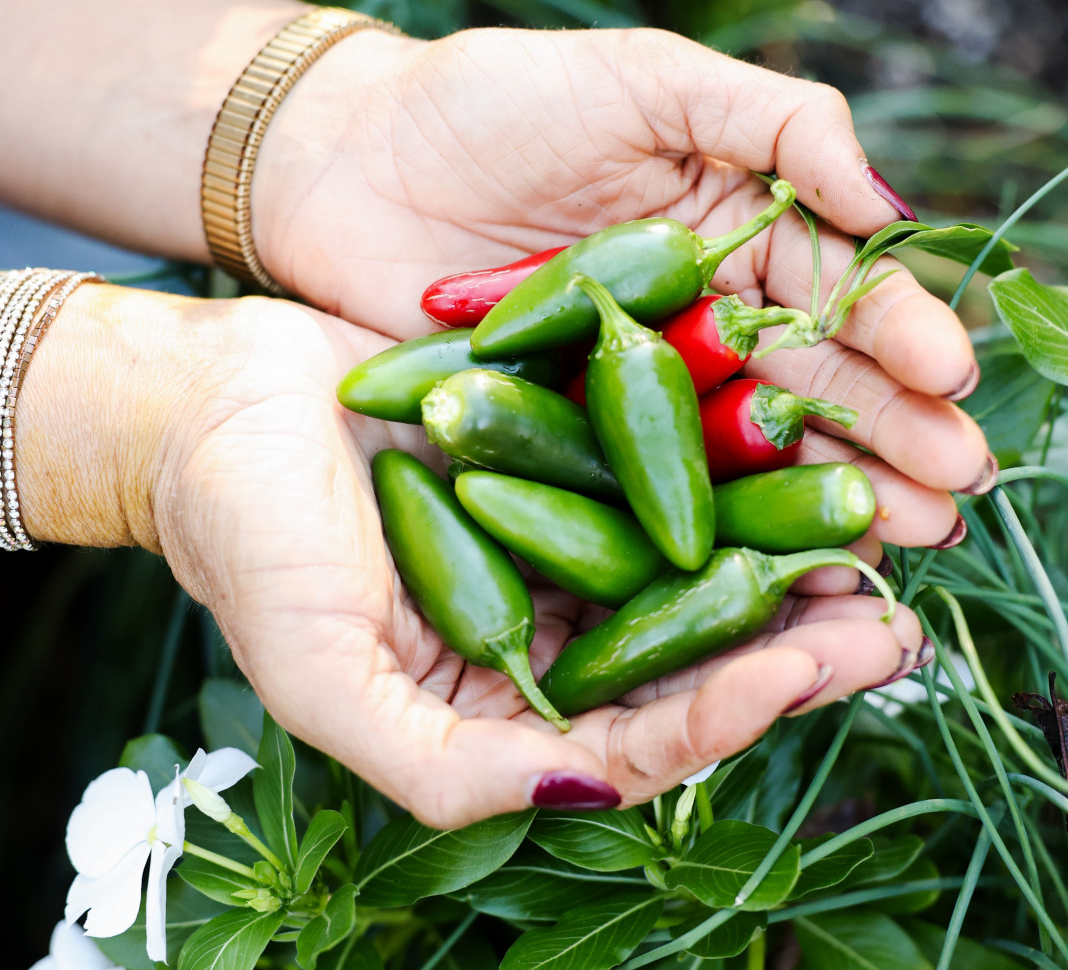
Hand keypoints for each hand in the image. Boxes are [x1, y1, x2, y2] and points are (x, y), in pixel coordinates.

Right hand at [151, 298, 924, 828]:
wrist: (209, 401)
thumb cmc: (245, 542)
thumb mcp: (325, 680)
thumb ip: (445, 768)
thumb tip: (592, 788)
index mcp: (489, 703)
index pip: (627, 735)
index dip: (716, 716)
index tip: (795, 673)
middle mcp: (535, 630)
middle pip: (682, 657)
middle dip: (785, 650)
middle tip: (880, 627)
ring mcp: (552, 539)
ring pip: (687, 567)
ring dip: (778, 563)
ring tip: (869, 550)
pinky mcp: (557, 451)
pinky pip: (652, 468)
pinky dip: (722, 469)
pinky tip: (788, 453)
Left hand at [260, 24, 991, 550]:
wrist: (346, 164)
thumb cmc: (488, 104)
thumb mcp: (641, 83)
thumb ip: (770, 123)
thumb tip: (888, 201)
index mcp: (723, 234)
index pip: (827, 295)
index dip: (892, 339)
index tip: (948, 385)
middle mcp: (688, 321)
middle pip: (799, 386)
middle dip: (880, 438)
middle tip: (947, 498)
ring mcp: (626, 388)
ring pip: (738, 450)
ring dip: (818, 498)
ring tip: (895, 542)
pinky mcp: (562, 437)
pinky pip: (643, 486)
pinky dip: (706, 523)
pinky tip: (770, 562)